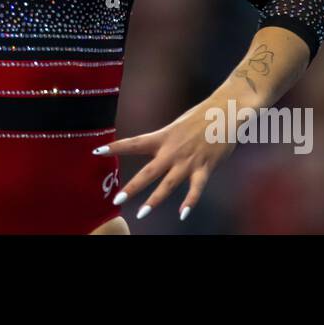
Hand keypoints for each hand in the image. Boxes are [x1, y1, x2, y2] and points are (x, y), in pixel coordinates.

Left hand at [92, 98, 237, 220]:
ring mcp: (188, 160)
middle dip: (132, 187)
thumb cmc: (202, 117)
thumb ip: (166, 141)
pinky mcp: (205, 167)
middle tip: (116, 200)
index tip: (96, 151)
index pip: (134, 143)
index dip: (115, 147)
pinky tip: (183, 214)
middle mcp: (172, 150)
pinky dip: (190, 201)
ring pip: (168, 184)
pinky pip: (196, 188)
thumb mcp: (177, 125)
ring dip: (154, 200)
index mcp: (163, 137)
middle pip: (148, 171)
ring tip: (141, 213)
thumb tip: (157, 152)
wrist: (226, 110)